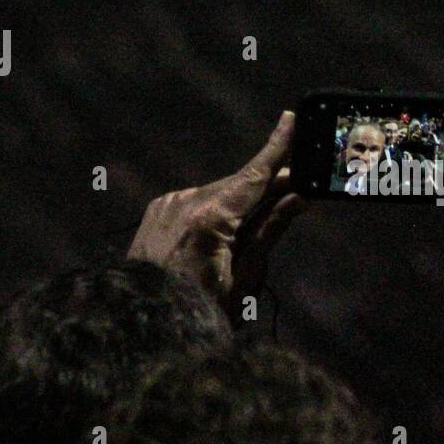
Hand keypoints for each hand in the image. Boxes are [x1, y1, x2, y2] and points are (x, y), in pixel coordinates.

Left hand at [127, 111, 305, 317]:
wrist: (142, 325)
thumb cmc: (200, 312)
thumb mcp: (244, 277)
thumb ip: (271, 230)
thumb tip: (300, 197)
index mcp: (210, 220)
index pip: (253, 175)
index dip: (276, 147)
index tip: (291, 118)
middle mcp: (185, 202)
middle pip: (239, 186)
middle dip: (269, 189)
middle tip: (301, 192)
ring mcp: (167, 205)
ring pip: (219, 194)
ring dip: (242, 205)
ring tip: (253, 237)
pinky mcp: (157, 212)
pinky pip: (197, 203)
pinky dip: (217, 212)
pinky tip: (223, 237)